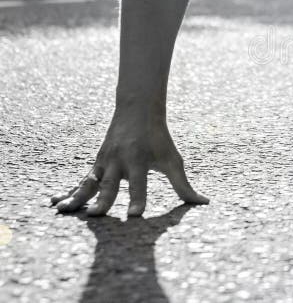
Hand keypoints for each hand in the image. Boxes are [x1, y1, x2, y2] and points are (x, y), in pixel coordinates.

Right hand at [50, 105, 207, 216]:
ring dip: (77, 198)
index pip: (140, 184)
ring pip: (88, 183)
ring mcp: (104, 163)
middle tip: (96, 216)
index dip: (138, 199)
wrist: (137, 110)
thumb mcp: (173, 160)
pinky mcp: (95, 166)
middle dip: (103, 201)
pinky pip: (80, 182)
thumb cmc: (158, 139)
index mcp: (139, 161)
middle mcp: (119, 162)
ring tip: (64, 212)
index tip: (135, 215)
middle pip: (110, 185)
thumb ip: (184, 186)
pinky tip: (54, 203)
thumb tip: (204, 203)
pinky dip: (67, 191)